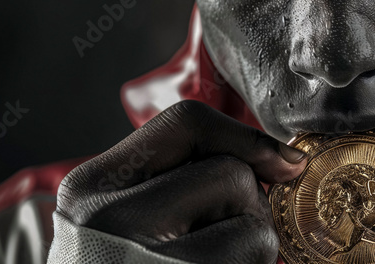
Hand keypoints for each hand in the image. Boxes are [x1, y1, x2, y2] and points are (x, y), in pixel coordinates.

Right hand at [56, 100, 306, 262]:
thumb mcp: (119, 216)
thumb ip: (178, 175)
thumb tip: (285, 161)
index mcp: (90, 189)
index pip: (185, 123)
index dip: (243, 136)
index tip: (278, 161)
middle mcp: (112, 224)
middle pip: (230, 175)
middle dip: (244, 206)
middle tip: (207, 244)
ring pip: (255, 227)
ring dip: (251, 250)